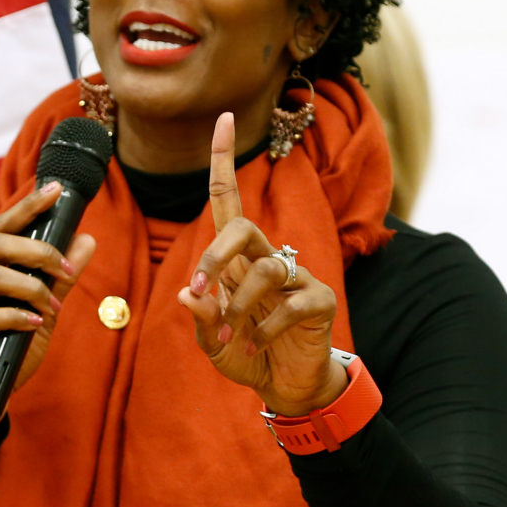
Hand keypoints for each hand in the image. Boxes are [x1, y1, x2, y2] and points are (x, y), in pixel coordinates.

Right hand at [0, 182, 98, 438]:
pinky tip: (35, 323)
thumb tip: (86, 240)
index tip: (56, 190)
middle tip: (66, 268)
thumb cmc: (9, 346)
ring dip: (30, 285)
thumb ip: (60, 276)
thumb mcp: (42, 307)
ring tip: (53, 304)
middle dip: (37, 250)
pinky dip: (14, 317)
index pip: (3, 226)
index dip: (28, 207)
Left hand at [178, 112, 345, 416]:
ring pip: (265, 270)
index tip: (223, 118)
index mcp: (238, 260)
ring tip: (234, 339)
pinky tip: (257, 347)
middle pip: (243, 228)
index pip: (229, 201)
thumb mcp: (213, 343)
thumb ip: (201, 320)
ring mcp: (297, 277)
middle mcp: (267, 259)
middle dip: (214, 257)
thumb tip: (186, 294)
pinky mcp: (320, 300)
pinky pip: (291, 303)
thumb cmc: (247, 355)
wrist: (288, 388)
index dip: (224, 160)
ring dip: (239, 307)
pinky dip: (265, 329)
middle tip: (200, 291)